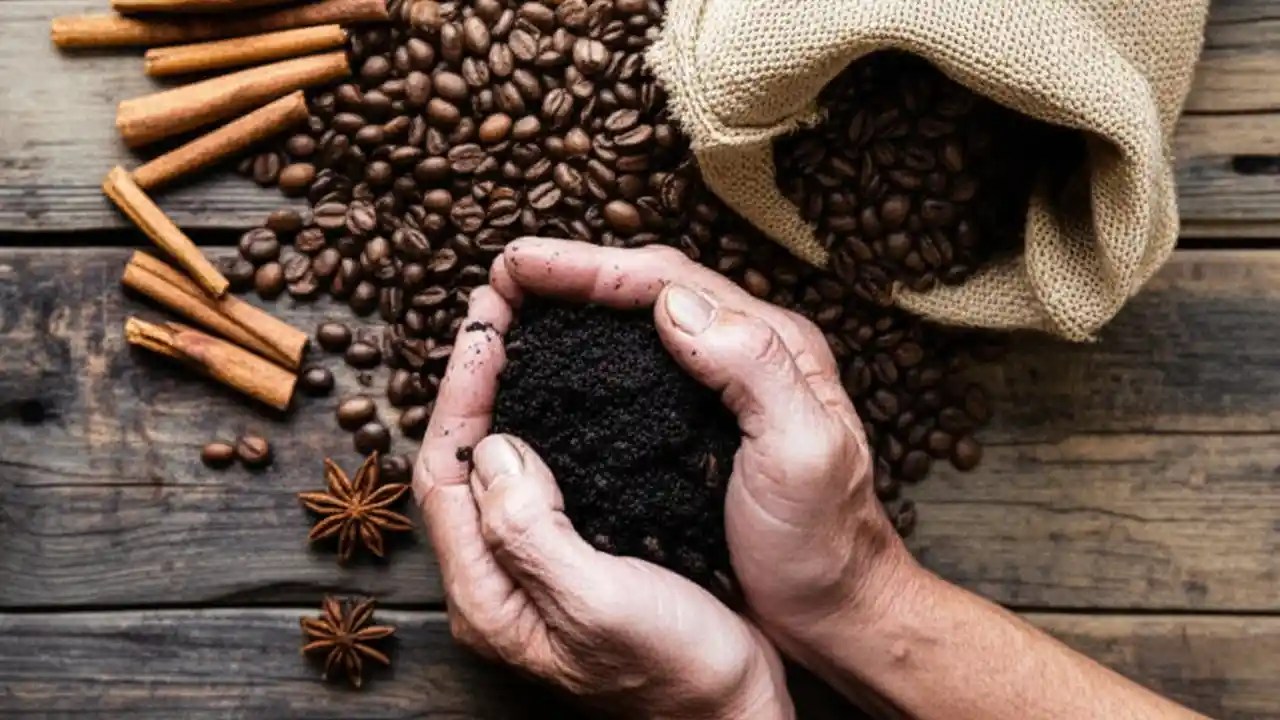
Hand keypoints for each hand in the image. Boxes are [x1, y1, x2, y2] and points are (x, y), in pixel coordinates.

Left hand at [413, 276, 793, 718]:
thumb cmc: (677, 673)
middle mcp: (501, 580)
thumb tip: (493, 445)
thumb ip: (528, 529)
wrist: (733, 718)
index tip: (486, 329)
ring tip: (525, 335)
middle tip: (497, 312)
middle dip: (473, 383)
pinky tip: (572, 394)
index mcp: (489, 595)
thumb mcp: (596, 603)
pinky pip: (543, 478)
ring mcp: (537, 570)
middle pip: (463, 463)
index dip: (459, 396)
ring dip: (506, 397)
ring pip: (501, 465)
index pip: (446, 474)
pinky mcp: (578, 559)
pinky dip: (547, 423)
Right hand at [483, 238, 915, 647]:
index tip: (521, 265)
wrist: (838, 613)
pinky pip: (639, 370)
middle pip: (650, 290)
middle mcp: (750, 353)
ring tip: (518, 307)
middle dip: (574, 274)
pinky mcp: (704, 427)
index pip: (669, 281)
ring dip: (579, 307)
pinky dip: (593, 355)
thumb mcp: (802, 454)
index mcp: (775, 346)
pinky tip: (559, 367)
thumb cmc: (823, 545)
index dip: (589, 267)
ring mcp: (727, 389)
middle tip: (504, 276)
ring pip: (641, 324)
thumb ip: (753, 369)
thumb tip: (673, 305)